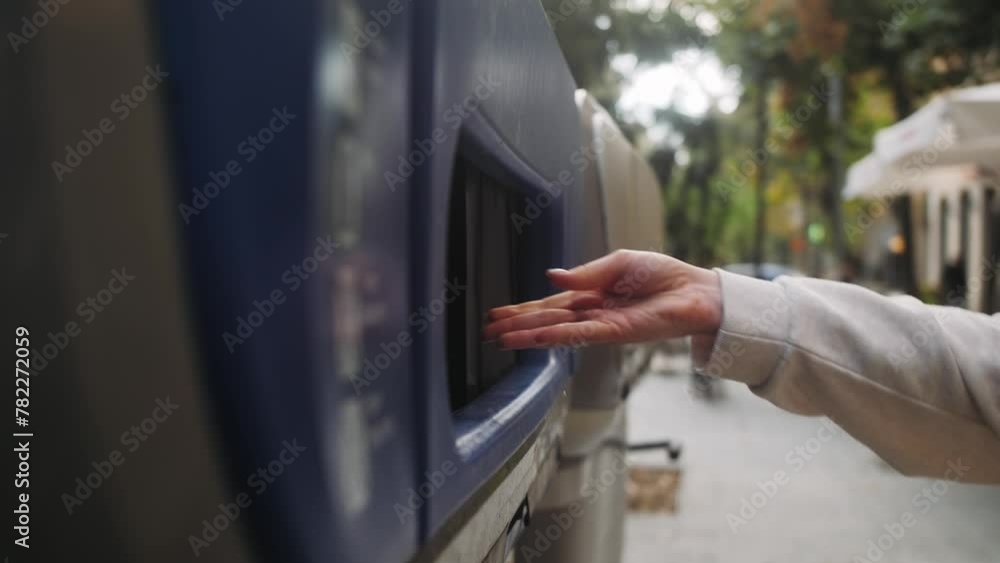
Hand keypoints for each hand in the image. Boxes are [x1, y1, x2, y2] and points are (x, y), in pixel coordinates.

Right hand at [484, 250, 722, 352]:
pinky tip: (534, 338)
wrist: (695, 291)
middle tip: (488, 332)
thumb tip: (552, 275)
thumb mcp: (620, 262)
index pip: (550, 303)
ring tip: (500, 339)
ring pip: (556, 329)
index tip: (498, 314)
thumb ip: (586, 273)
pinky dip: (555, 336)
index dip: (523, 309)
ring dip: (527, 335)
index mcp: (591, 294)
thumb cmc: (663, 275)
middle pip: (546, 319)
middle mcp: (591, 312)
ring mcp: (601, 324)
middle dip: (517, 325)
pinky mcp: (615, 332)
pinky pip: (579, 334)